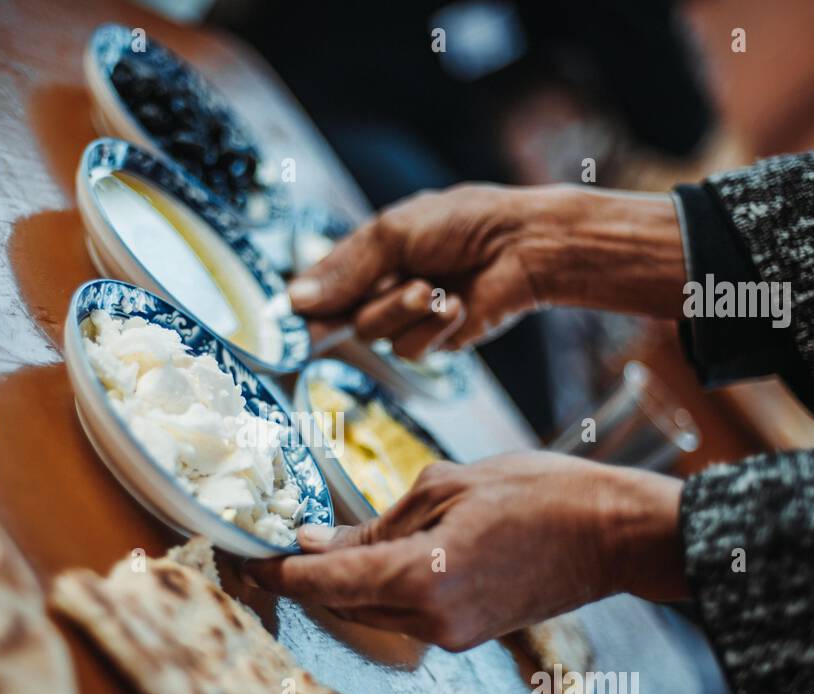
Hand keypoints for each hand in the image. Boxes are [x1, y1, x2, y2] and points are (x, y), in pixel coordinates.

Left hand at [248, 453, 686, 650]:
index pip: (321, 584)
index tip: (243, 555)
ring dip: (342, 581)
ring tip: (324, 539)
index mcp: (418, 580)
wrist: (615, 534)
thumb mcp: (446, 488)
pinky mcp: (468, 636)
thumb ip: (375, 523)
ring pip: (370, 610)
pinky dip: (380, 586)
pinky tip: (378, 552)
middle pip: (339, 603)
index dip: (275, 571)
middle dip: (304, 574)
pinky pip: (403, 612)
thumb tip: (316, 541)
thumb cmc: (540, 494)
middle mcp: (427, 622)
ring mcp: (450, 636)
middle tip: (273, 538)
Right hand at [288, 185, 687, 358]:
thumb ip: (346, 268)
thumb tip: (295, 300)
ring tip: (437, 288)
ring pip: (375, 335)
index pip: (323, 286)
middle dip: (373, 301)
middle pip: (344, 317)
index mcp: (370, 255)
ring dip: (405, 311)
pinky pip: (410, 349)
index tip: (288, 316)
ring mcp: (408, 316)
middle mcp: (384, 287)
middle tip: (406, 283)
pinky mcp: (434, 340)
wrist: (524, 246)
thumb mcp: (395, 232)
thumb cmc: (466, 224)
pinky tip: (457, 305)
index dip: (308, 302)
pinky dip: (433, 327)